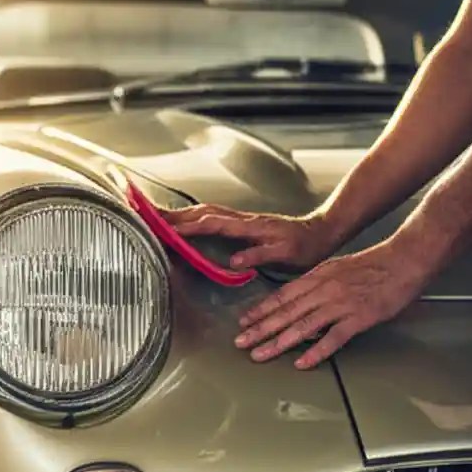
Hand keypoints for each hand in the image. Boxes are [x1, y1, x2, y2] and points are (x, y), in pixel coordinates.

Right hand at [163, 205, 342, 269]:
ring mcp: (241, 219)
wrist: (321, 233)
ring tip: (159, 217)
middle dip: (175, 215)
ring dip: (181, 213)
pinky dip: (193, 216)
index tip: (167, 230)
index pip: (212, 224)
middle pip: (202, 213)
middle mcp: (242, 219)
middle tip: (150, 217)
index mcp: (250, 227)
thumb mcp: (285, 254)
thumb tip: (233, 260)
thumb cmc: (305, 246)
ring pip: (205, 212)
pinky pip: (211, 216)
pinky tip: (185, 221)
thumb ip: (259, 256)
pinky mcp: (242, 222)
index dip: (188, 227)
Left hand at [234, 242, 431, 368]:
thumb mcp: (337, 267)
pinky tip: (301, 362)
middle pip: (286, 312)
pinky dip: (316, 351)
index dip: (260, 310)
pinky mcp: (359, 318)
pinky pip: (333, 338)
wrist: (405, 260)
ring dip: (278, 342)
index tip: (243, 321)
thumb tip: (298, 297)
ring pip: (302, 326)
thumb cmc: (374, 264)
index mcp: (317, 276)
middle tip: (240, 343)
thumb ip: (317, 282)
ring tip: (259, 355)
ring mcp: (341, 304)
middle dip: (260, 329)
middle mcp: (324, 290)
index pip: (282, 295)